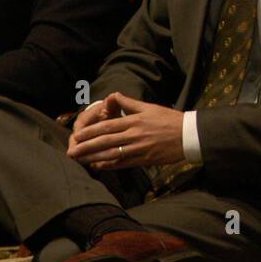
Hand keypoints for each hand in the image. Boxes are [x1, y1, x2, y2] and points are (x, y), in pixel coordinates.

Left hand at [66, 91, 184, 169]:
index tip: (77, 135)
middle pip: (106, 141)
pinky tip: (99, 166)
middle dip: (87, 146)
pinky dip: (110, 165)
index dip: (90, 131)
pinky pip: (124, 163)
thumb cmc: (169, 119)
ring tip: (81, 160)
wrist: (188, 135)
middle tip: (72, 151)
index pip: (107, 126)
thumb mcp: (149, 107)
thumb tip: (114, 95)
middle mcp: (134, 135)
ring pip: (112, 153)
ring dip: (94, 157)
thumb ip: (129, 103)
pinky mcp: (144, 160)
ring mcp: (139, 149)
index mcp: (134, 121)